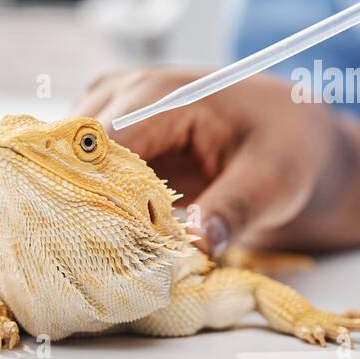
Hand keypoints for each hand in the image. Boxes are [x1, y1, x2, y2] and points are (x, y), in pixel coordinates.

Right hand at [75, 69, 347, 253]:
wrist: (293, 134)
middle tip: (74, 266)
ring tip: (78, 258)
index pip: (101, 147)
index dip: (89, 197)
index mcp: (163, 94)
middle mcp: (125, 92)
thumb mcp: (272, 182)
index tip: (87, 251)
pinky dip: (80, 201)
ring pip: (66, 163)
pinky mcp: (111, 133)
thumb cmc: (287, 150)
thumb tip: (195, 247)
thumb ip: (232, 210)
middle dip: (71, 207)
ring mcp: (112, 108)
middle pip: (71, 154)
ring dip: (71, 206)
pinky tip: (90, 239)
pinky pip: (78, 168)